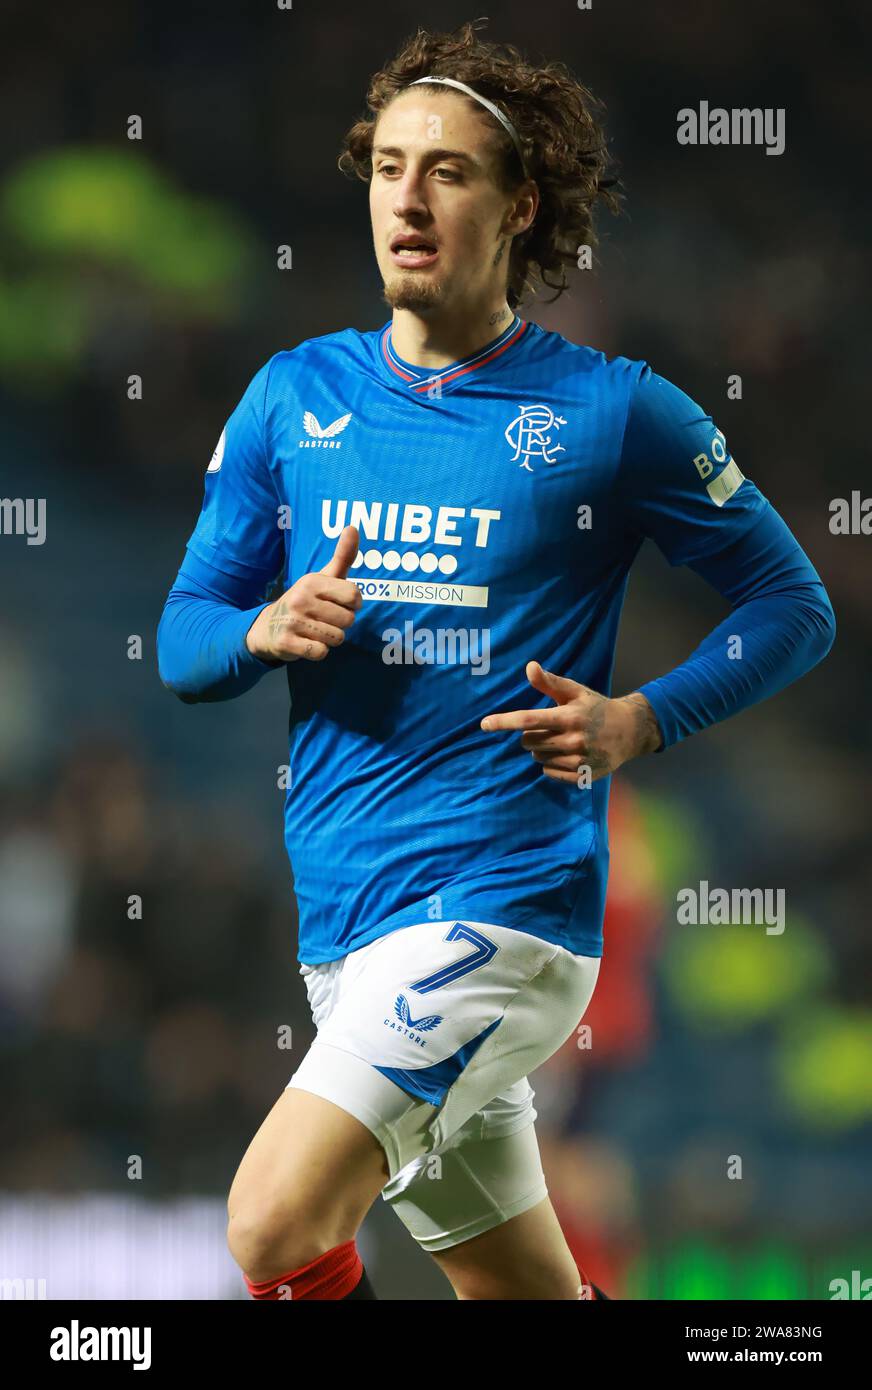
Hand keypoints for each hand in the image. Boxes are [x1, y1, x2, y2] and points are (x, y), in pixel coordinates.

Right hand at [245, 525, 361, 662]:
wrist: (266, 627)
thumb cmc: (304, 601)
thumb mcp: (322, 577)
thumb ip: (342, 556)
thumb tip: (353, 526)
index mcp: (312, 581)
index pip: (354, 596)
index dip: (352, 604)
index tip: (339, 603)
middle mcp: (301, 599)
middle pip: (348, 620)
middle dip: (341, 623)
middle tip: (324, 619)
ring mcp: (293, 621)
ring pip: (337, 638)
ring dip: (331, 639)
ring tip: (315, 630)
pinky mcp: (287, 642)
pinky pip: (321, 652)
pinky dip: (319, 651)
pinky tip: (308, 642)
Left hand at [480, 660, 662, 784]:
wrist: (630, 731)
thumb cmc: (597, 708)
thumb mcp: (575, 692)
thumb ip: (550, 682)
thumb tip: (529, 667)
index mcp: (569, 717)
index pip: (528, 720)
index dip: (504, 722)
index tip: (484, 724)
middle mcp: (573, 740)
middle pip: (528, 742)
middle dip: (530, 735)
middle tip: (547, 727)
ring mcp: (578, 760)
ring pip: (538, 757)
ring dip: (541, 749)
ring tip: (560, 740)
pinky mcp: (582, 776)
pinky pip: (549, 772)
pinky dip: (551, 764)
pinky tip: (567, 754)